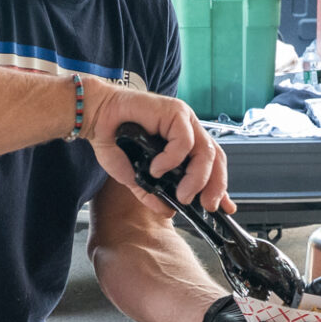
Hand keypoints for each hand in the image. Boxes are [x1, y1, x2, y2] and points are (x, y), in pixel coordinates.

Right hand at [82, 78, 233, 214]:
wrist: (94, 116)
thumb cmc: (113, 138)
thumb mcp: (134, 175)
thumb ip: (151, 192)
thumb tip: (166, 210)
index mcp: (184, 144)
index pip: (212, 165)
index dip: (221, 185)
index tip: (225, 207)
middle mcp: (188, 131)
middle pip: (216, 160)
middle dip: (216, 186)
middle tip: (207, 205)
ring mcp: (183, 121)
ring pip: (206, 152)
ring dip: (196, 179)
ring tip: (181, 195)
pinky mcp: (174, 111)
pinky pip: (184, 141)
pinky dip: (172, 159)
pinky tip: (157, 168)